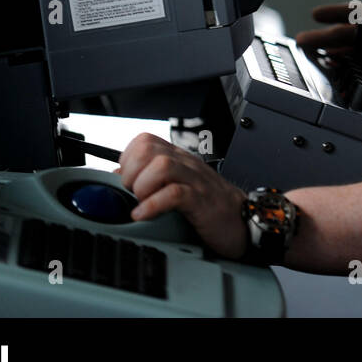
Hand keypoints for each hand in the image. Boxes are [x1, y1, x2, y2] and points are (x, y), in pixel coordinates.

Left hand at [117, 133, 247, 259]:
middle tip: (133, 194)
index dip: (127, 160)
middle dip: (131, 173)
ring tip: (142, 203)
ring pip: (161, 166)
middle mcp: (186, 164)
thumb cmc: (210, 205)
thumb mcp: (177, 187)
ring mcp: (195, 180)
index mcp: (178, 159)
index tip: (128, 182)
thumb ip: (150, 180)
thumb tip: (117, 177)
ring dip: (143, 187)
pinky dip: (153, 205)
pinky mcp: (202, 201)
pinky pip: (174, 194)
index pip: (143, 141)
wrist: (244, 220)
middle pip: (148, 149)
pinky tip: (145, 215)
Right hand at [295, 0, 361, 102]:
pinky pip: (360, 63)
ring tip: (312, 53)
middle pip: (352, 33)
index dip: (337, 12)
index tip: (316, 14)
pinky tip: (336, 67)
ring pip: (354, 48)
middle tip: (302, 40)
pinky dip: (344, 63)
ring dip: (333, 49)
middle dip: (326, 35)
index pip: (360, 13)